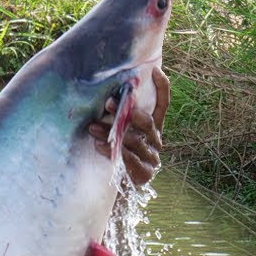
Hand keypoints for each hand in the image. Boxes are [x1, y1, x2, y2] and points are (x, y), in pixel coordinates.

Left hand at [89, 66, 169, 185]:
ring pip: (134, 140)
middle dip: (128, 111)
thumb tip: (102, 93)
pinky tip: (99, 146)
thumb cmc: (116, 153)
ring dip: (112, 132)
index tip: (154, 69)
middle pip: (148, 121)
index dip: (162, 87)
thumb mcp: (118, 132)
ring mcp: (151, 157)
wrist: (118, 187)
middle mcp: (155, 140)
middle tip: (109, 102)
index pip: (163, 104)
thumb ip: (117, 116)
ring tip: (92, 128)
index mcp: (153, 126)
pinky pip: (129, 159)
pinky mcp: (144, 173)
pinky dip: (112, 151)